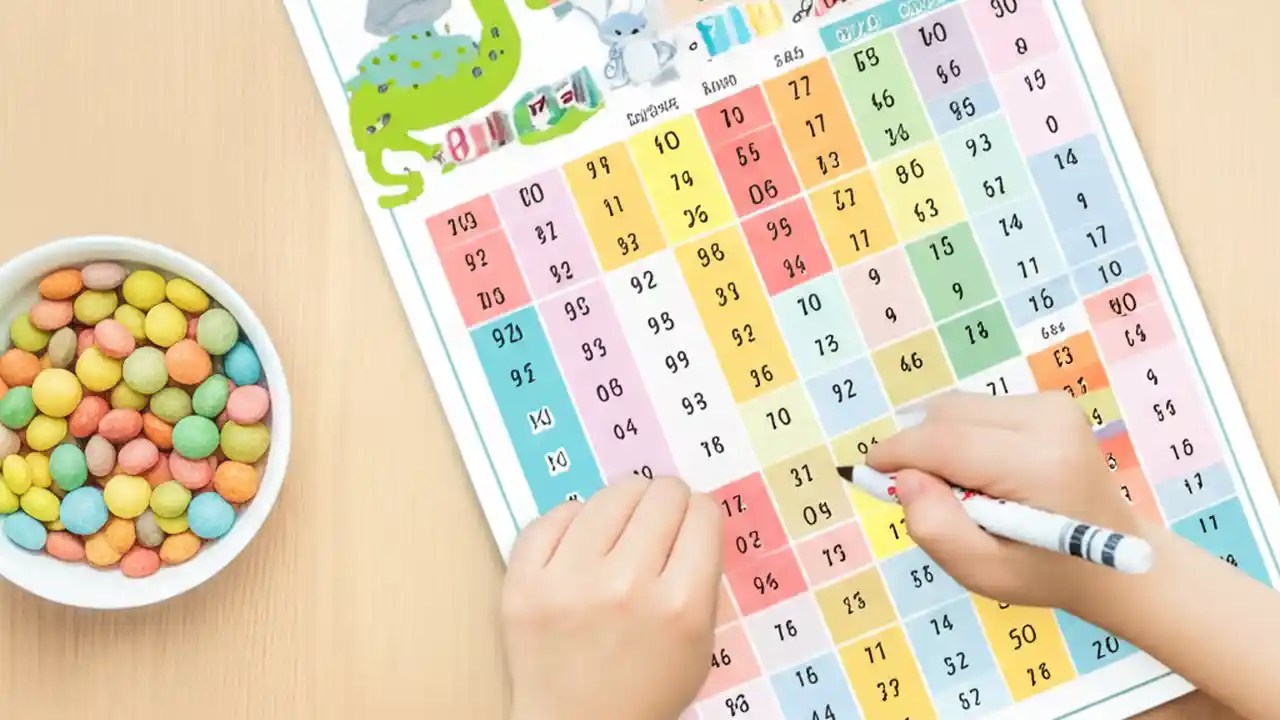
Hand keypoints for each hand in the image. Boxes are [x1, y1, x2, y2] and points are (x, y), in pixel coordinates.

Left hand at [502, 476, 722, 719]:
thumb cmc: (646, 688)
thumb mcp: (700, 641)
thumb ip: (701, 577)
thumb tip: (690, 511)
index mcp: (680, 605)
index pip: (701, 513)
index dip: (699, 512)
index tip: (690, 520)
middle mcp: (626, 586)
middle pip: (659, 495)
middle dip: (665, 502)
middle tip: (657, 519)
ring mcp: (568, 582)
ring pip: (608, 496)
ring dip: (621, 505)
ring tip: (618, 530)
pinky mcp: (523, 584)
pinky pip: (552, 517)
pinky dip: (571, 521)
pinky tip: (580, 540)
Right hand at [866, 392, 1145, 611]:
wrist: (1115, 561)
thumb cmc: (1049, 573)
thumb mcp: (985, 573)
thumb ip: (937, 528)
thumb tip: (902, 479)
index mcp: (1039, 463)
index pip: (945, 441)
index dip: (896, 453)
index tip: (867, 473)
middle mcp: (1049, 420)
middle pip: (946, 416)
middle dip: (917, 450)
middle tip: (923, 496)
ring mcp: (1051, 406)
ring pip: (956, 408)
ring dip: (938, 443)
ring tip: (961, 491)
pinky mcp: (1048, 402)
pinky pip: (975, 410)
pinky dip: (960, 438)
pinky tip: (981, 474)